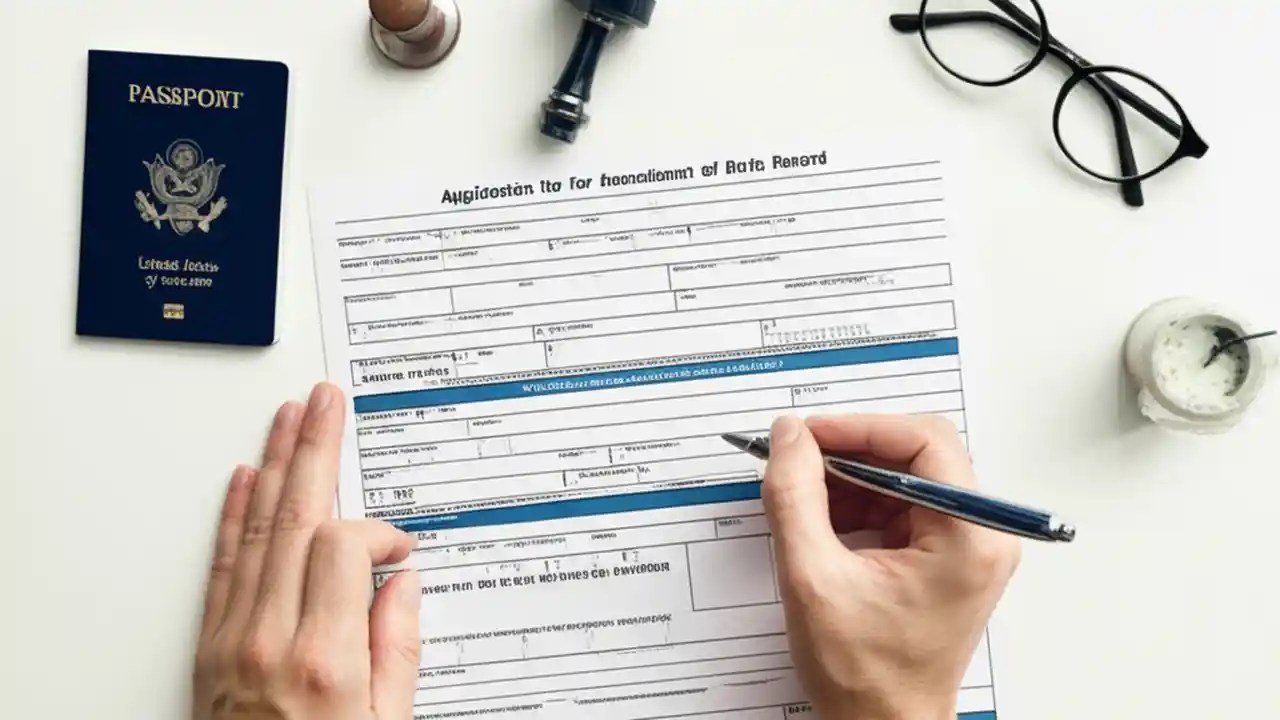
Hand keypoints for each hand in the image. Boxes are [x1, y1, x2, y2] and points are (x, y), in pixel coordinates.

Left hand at [192, 382, 422, 718]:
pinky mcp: (210, 648)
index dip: (378, 531)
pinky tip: (244, 478)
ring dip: (275, 465)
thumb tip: (400, 581)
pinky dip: (234, 516)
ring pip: (256, 531)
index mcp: (326, 659)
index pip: (346, 548)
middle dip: (315, 450)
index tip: (399, 549)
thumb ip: (399, 647)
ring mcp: (233, 640)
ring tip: (289, 418)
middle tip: (325, 401)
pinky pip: (223, 566)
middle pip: (295, 519)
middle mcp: (272, 640)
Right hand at [761, 414, 1019, 719]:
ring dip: (849, 479)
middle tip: (800, 458)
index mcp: (968, 538)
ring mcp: (965, 548)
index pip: (924, 442)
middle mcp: (980, 536)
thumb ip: (795, 496)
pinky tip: (820, 519)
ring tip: (803, 496)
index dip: (861, 428)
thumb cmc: (865, 678)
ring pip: (904, 478)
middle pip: (916, 456)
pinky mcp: (944, 559)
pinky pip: (900, 506)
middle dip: (851, 452)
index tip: (811, 435)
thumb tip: (789, 438)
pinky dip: (857, 504)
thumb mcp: (812, 578)